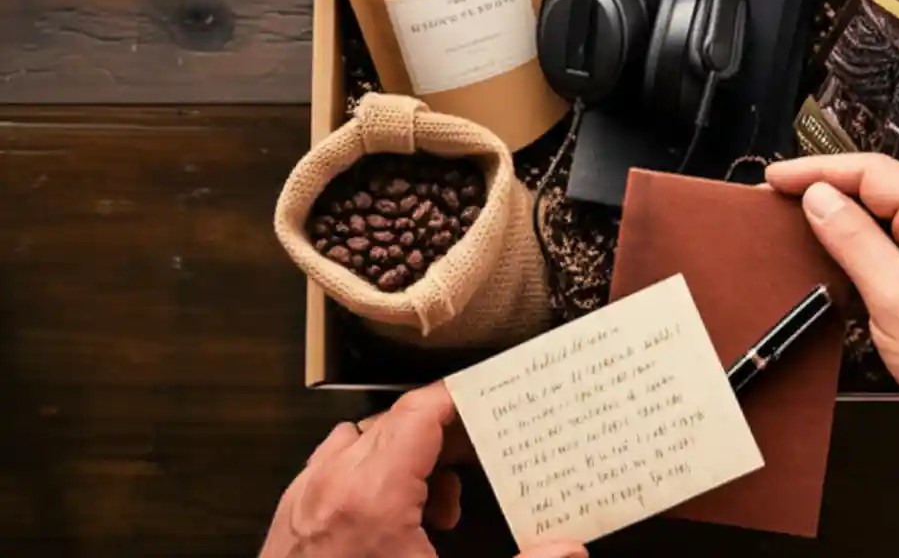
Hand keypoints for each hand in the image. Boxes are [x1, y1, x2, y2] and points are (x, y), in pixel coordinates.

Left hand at [260, 382, 587, 557]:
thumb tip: (566, 550)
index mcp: (374, 498)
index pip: (419, 412)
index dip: (457, 397)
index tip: (487, 397)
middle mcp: (334, 485)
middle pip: (397, 422)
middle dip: (444, 436)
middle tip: (480, 460)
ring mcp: (306, 497)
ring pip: (364, 440)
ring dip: (406, 455)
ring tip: (437, 502)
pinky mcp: (291, 514)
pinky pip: (334, 464)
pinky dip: (368, 472)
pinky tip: (391, 513)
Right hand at [767, 154, 898, 459]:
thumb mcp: (897, 302)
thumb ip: (854, 241)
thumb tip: (819, 197)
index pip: (873, 172)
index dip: (817, 170)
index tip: (774, 178)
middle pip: (890, 188)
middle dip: (833, 191)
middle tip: (781, 201)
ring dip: (856, 219)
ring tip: (808, 225)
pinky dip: (882, 244)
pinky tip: (856, 257)